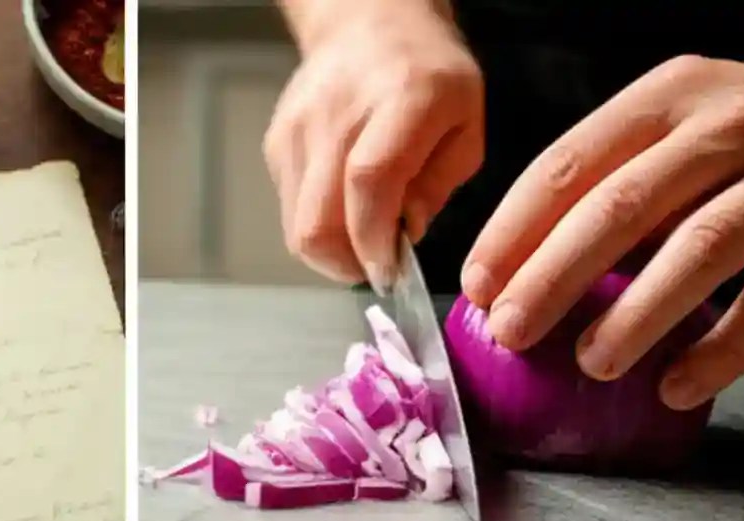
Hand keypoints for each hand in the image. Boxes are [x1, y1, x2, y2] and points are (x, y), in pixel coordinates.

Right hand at [263, 0, 483, 289]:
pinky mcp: (277, 143)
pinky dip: (318, 223)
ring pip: (297, 226)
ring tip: (361, 240)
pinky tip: (343, 206)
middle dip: (346, 264)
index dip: (373, 240)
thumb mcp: (465, 122)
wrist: (366, 23)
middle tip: (374, 265)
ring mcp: (298, 130)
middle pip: (317, 220)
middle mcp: (339, 115)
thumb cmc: (427, 75)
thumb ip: (440, 183)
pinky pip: (291, 207)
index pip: (369, 182)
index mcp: (401, 102)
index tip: (389, 272)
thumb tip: (406, 233)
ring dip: (330, 251)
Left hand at [462, 55, 743, 409]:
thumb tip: (513, 281)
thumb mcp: (677, 142)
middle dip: (553, 276)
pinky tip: (676, 386)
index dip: (513, 230)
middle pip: (620, 205)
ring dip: (636, 314)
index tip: (477, 287)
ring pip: (699, 246)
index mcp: (669, 94)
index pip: (567, 164)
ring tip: (592, 364)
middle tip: (511, 333)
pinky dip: (721, 348)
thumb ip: (611, 190)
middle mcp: (728, 120)